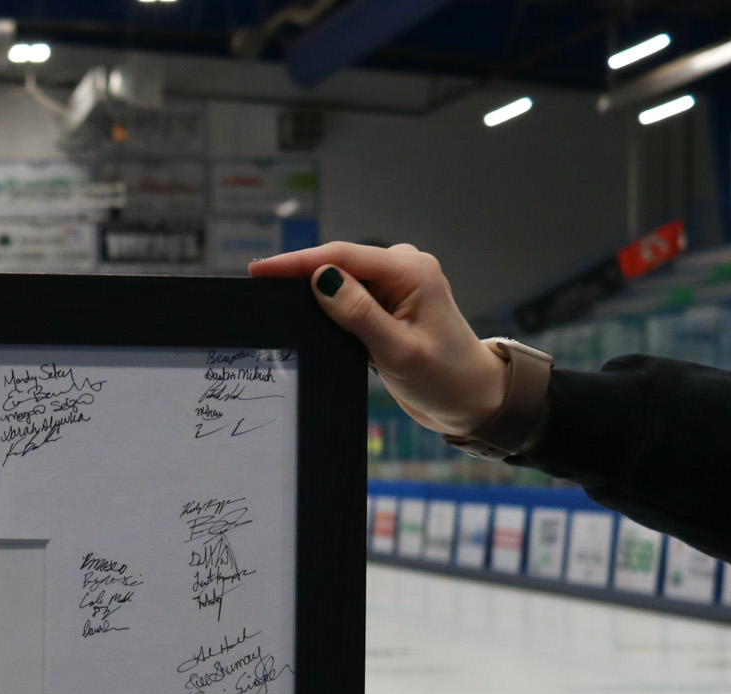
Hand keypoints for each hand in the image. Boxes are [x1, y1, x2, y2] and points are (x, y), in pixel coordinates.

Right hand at [249, 243, 508, 436]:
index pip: (343, 257)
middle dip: (300, 276)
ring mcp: (396, 288)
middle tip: (260, 291)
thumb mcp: (398, 350)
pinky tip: (310, 320)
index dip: (297, 262)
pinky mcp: (388, 307)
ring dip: (314, 295)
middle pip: (339, 265)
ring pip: (341, 283)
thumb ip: (359, 313)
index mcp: (411, 272)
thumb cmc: (446, 377)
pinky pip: (349, 300)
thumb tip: (321, 279)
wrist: (471, 400)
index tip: (259, 270)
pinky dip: (328, 310)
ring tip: (278, 306)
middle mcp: (403, 271)